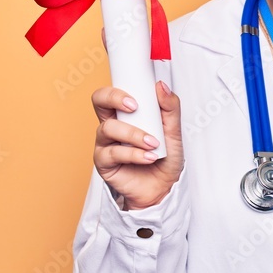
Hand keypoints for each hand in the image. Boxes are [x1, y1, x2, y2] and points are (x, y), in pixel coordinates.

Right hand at [91, 81, 184, 209]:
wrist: (164, 188)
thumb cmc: (166, 157)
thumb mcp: (173, 131)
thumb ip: (170, 108)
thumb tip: (161, 85)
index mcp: (125, 114)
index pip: (112, 92)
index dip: (117, 89)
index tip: (137, 97)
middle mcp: (111, 125)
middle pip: (98, 101)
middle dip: (114, 99)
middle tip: (135, 107)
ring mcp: (105, 144)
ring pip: (108, 128)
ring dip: (134, 134)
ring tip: (153, 144)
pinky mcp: (104, 163)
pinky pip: (113, 153)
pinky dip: (134, 154)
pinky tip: (149, 157)